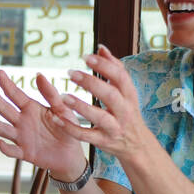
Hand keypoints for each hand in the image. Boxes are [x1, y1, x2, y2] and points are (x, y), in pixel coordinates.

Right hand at [0, 70, 86, 181]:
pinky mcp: (25, 152)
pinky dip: (5, 148)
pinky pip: (12, 151)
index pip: (15, 94)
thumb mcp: (62, 108)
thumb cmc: (68, 128)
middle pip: (4, 108)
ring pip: (2, 128)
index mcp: (30, 109)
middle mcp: (22, 121)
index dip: (7, 84)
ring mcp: (22, 137)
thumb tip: (38, 75)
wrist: (71, 154)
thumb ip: (50, 93)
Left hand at [43, 44, 149, 160]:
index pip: (120, 76)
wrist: (137, 145)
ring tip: (64, 97)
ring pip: (99, 117)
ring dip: (81, 107)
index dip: (104, 65)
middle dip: (91, 83)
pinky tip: (56, 118)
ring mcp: (114, 127)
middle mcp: (124, 111)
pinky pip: (86, 136)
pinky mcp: (104, 142)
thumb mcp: (126, 92)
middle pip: (110, 95)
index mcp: (129, 95)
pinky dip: (70, 128)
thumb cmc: (126, 112)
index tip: (86, 56)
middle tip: (71, 73)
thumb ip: (114, 69)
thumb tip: (101, 48)